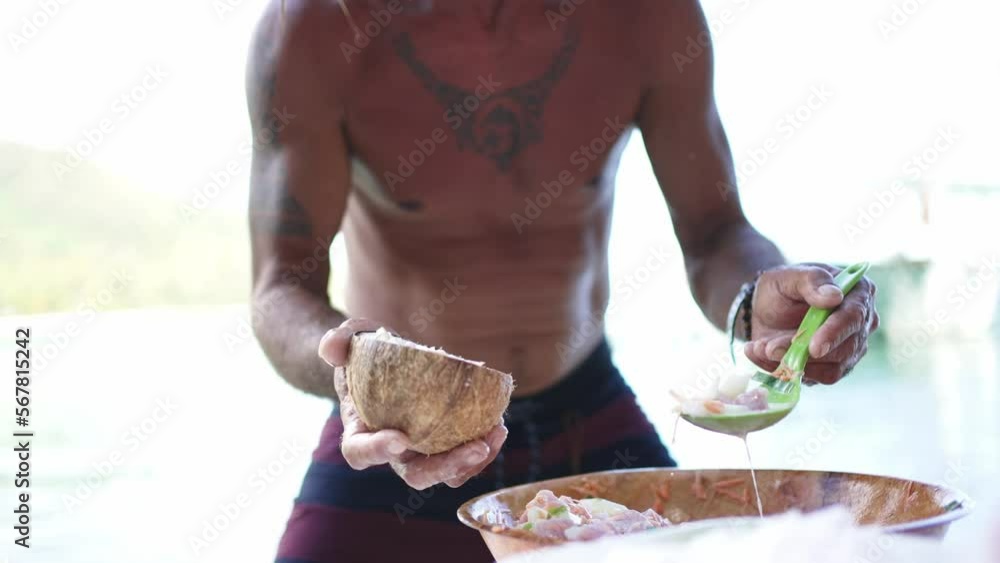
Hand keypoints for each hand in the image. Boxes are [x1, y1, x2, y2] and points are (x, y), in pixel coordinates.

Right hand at [318, 318, 507, 489]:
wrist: (387, 362)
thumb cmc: (365, 352)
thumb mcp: (349, 340)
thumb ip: (338, 340)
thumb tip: (331, 348)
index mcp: (360, 432)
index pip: (360, 453)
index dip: (377, 450)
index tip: (400, 437)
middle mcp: (392, 450)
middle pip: (414, 475)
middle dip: (444, 468)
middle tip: (474, 449)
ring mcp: (421, 450)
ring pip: (446, 473)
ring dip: (473, 462)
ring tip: (494, 435)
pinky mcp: (444, 442)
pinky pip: (464, 456)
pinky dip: (484, 445)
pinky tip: (498, 425)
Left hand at [743, 264, 878, 384]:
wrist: (769, 309)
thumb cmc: (784, 287)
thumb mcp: (789, 276)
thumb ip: (810, 281)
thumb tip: (834, 297)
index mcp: (858, 293)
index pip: (854, 316)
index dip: (835, 333)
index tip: (814, 346)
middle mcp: (861, 324)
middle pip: (845, 348)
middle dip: (806, 352)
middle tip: (770, 349)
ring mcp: (850, 349)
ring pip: (830, 369)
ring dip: (792, 362)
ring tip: (760, 348)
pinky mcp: (832, 368)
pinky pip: (813, 378)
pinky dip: (784, 370)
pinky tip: (761, 354)